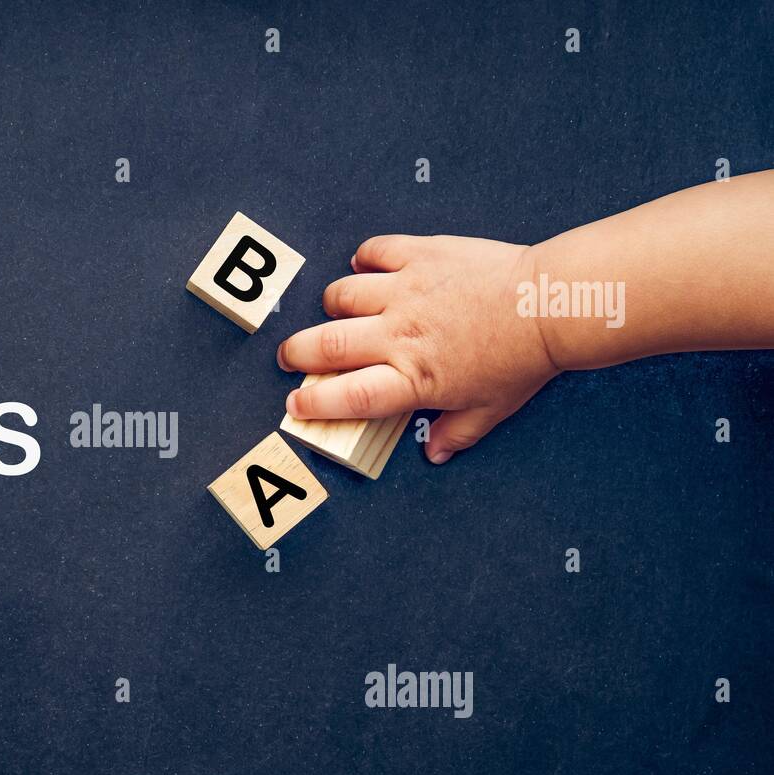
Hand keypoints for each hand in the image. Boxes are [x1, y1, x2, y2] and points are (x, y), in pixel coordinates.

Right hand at [277, 234, 559, 463]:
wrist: (549, 304)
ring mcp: (406, 292)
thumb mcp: (491, 409)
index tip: (295, 406)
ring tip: (338, 312)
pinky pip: (375, 252)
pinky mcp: (420, 256)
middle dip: (298, 353)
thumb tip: (436, 455)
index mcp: (413, 379)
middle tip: (292, 356)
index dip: (313, 403)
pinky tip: (367, 267)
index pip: (346, 396)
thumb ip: (456, 433)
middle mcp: (400, 336)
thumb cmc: (523, 360)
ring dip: (333, 306)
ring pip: (342, 295)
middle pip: (327, 345)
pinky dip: (365, 259)